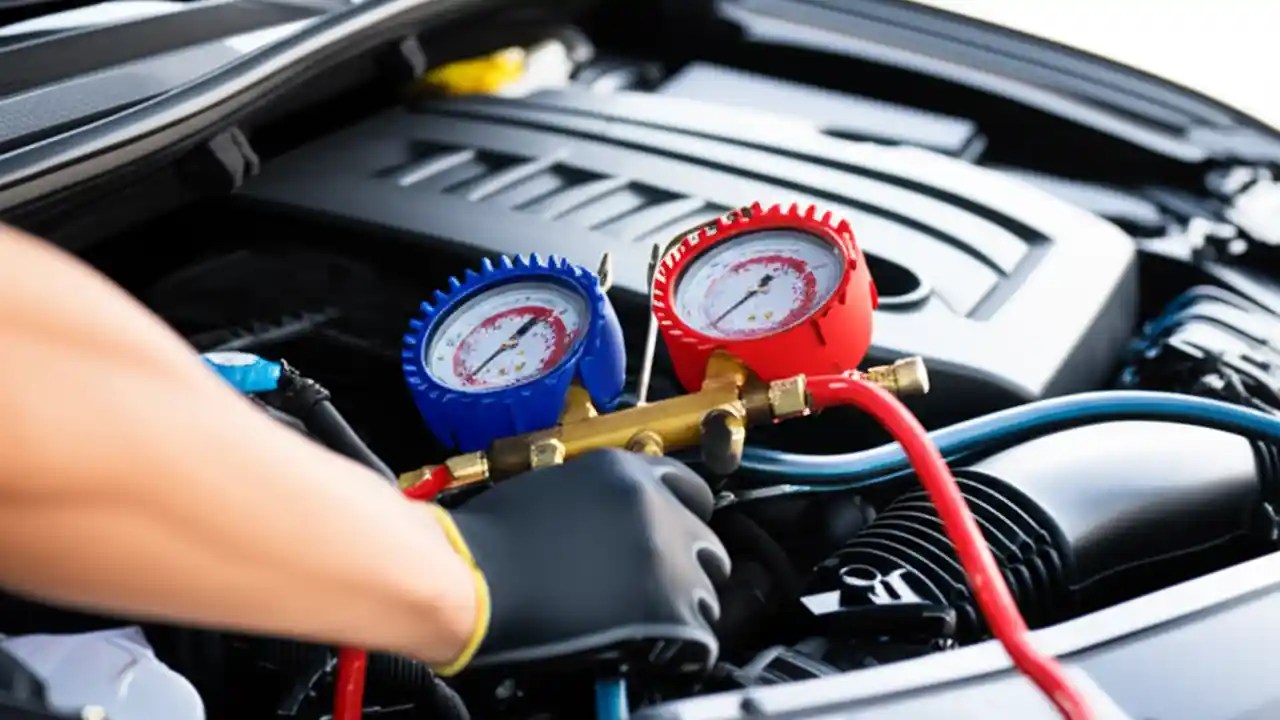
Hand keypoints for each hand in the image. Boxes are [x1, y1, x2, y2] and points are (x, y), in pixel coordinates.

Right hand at [429, 450, 728, 674]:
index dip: (685, 521)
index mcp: (630, 473)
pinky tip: (651, 653)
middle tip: (660, 591)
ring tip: (646, 627)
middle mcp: (658, 509)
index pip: (693, 491)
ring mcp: (667, 560)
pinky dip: (680, 651)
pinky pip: (700, 641)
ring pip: (707, 596)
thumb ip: (603, 499)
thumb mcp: (557, 489)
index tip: (676, 542)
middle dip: (689, 570)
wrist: (467, 579)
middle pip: (708, 546)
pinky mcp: (667, 612)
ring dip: (684, 612)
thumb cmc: (488, 538)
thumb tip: (616, 522)